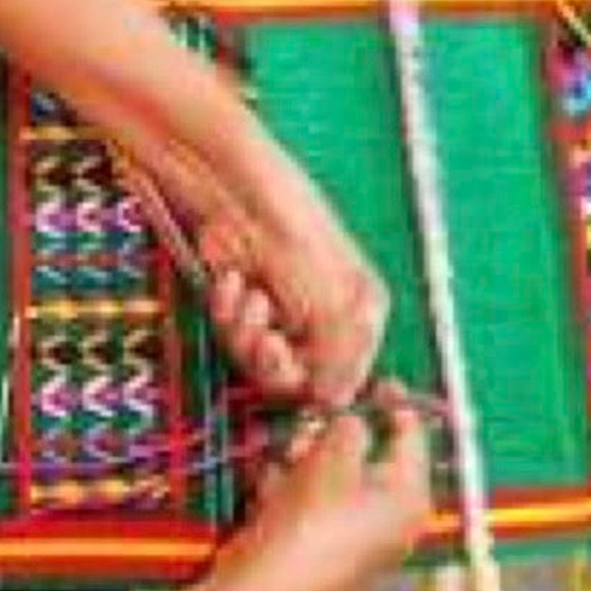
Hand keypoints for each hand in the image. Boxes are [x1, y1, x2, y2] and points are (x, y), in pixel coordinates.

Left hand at [196, 130, 387, 406]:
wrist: (234, 187)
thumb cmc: (292, 224)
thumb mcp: (328, 295)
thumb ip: (337, 355)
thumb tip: (338, 403)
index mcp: (362, 312)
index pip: (345, 377)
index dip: (317, 383)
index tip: (297, 368)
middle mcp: (324, 316)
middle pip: (296, 375)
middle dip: (274, 360)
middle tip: (266, 341)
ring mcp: (281, 309)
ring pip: (258, 359)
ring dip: (247, 332)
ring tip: (249, 295)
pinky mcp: (243, 302)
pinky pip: (232, 332)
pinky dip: (228, 309)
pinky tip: (231, 279)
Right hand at [202, 382, 430, 590]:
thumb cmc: (310, 522)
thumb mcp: (333, 457)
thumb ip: (348, 427)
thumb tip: (353, 419)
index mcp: (409, 497)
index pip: (413, 436)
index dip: (395, 402)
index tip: (376, 379)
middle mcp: (392, 521)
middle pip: (370, 459)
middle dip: (333, 438)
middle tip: (309, 426)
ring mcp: (357, 540)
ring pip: (335, 481)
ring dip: (305, 463)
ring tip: (280, 461)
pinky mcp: (322, 553)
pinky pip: (313, 507)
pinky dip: (291, 492)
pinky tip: (267, 490)